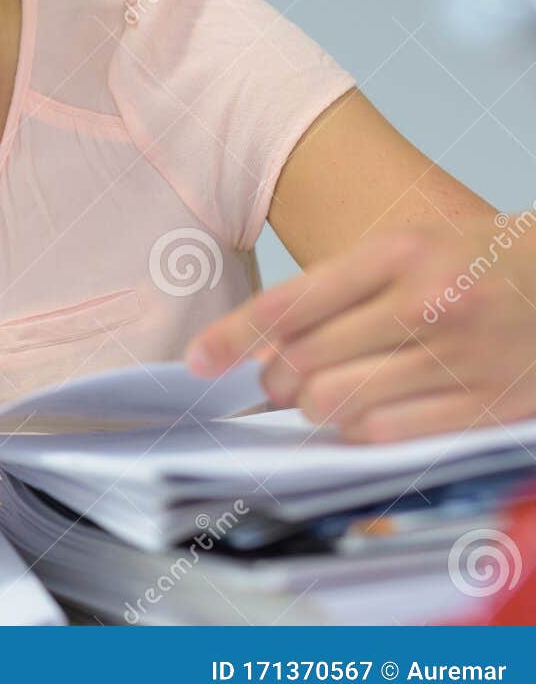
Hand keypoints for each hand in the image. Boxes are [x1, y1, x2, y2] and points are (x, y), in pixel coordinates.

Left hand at [185, 225, 535, 442]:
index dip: (232, 336)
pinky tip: (363, 416)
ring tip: (321, 395)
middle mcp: (427, 302)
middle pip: (305, 360)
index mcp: (398, 253)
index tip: (197, 361)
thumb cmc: (476, 263)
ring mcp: (459, 356)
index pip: (291, 301)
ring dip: (312, 407)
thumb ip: (333, 292)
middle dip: (275, 380)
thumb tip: (258, 350)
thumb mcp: (406, 250)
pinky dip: (357, 431)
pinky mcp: (486, 405)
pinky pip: (386, 434)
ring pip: (337, 401)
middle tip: (277, 382)